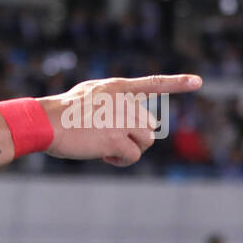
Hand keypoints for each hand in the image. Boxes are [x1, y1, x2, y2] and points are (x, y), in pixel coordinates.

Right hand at [41, 74, 201, 166]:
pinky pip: (133, 156)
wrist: (44, 122)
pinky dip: (121, 160)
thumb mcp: (87, 96)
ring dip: (130, 149)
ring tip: (107, 149)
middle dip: (135, 137)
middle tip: (111, 141)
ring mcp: (122, 120)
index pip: (152, 83)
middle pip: (149, 125)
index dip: (177, 82)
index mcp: (116, 87)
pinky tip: (105, 156)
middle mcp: (124, 102)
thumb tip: (121, 119)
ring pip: (146, 141)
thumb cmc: (59, 113)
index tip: (197, 81)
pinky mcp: (116, 139)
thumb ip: (109, 101)